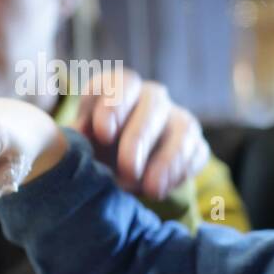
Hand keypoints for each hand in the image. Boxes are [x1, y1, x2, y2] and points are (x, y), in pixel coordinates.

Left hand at [73, 67, 209, 200]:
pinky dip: (180, 171)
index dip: (114, 105)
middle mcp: (150, 97)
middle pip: (153, 103)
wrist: (118, 172)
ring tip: (149, 188)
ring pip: (182, 127)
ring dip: (166, 160)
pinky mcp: (194, 143)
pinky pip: (196, 151)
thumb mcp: (78, 142)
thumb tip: (77, 139)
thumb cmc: (94, 151)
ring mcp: (176, 118)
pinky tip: (162, 189)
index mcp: (119, 89)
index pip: (121, 83)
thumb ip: (77, 138)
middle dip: (140, 137)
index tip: (103, 133)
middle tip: (127, 169)